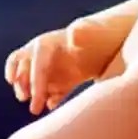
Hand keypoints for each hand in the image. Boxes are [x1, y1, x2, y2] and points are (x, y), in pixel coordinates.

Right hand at [4, 17, 124, 114]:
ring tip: (35, 107)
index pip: (34, 62)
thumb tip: (73, 33)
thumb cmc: (102, 34)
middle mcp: (45, 55)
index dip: (30, 78)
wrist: (114, 41)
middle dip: (22, 84)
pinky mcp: (64, 80)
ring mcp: (54, 68)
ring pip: (33, 80)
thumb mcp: (94, 31)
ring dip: (31, 92)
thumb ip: (84, 31)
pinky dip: (49, 98)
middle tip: (26, 100)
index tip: (32, 96)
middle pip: (23, 68)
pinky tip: (53, 106)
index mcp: (46, 43)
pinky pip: (51, 90)